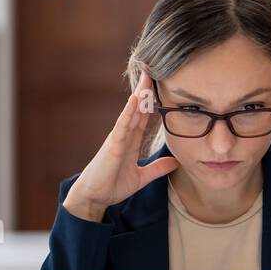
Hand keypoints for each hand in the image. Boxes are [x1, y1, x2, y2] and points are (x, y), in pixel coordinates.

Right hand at [62, 72, 179, 221]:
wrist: (94, 199)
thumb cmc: (112, 185)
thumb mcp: (141, 177)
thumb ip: (157, 168)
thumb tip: (176, 162)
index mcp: (131, 141)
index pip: (144, 117)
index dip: (154, 102)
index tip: (164, 86)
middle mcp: (124, 136)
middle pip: (138, 109)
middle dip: (147, 91)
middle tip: (157, 71)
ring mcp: (117, 139)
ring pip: (130, 112)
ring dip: (139, 96)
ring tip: (148, 78)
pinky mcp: (112, 146)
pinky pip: (122, 126)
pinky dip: (128, 112)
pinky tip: (135, 100)